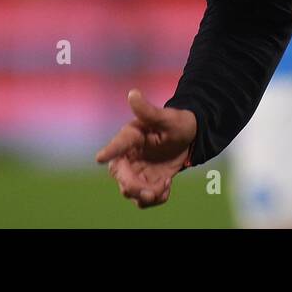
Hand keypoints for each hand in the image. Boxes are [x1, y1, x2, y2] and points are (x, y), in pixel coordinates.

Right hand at [95, 88, 197, 207]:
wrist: (190, 138)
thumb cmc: (176, 122)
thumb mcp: (166, 117)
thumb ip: (148, 110)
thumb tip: (132, 93)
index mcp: (131, 137)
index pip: (118, 145)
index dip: (110, 151)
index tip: (101, 157)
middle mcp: (128, 156)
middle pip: (121, 176)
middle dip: (133, 187)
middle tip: (150, 192)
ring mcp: (136, 171)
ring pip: (130, 191)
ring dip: (145, 196)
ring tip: (164, 187)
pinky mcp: (146, 182)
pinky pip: (144, 198)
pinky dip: (156, 198)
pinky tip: (168, 186)